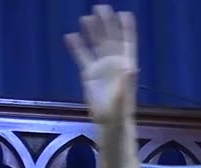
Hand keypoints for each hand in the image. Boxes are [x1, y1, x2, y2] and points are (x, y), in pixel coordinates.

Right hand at [64, 5, 137, 125]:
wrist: (109, 123)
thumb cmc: (119, 113)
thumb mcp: (123, 98)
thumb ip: (126, 82)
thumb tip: (130, 67)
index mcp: (126, 66)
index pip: (128, 42)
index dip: (127, 28)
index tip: (125, 14)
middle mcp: (114, 63)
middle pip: (110, 38)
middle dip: (107, 23)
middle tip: (101, 7)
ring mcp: (101, 67)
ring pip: (96, 44)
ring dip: (92, 31)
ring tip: (86, 17)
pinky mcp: (89, 74)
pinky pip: (82, 56)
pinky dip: (76, 46)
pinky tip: (70, 36)